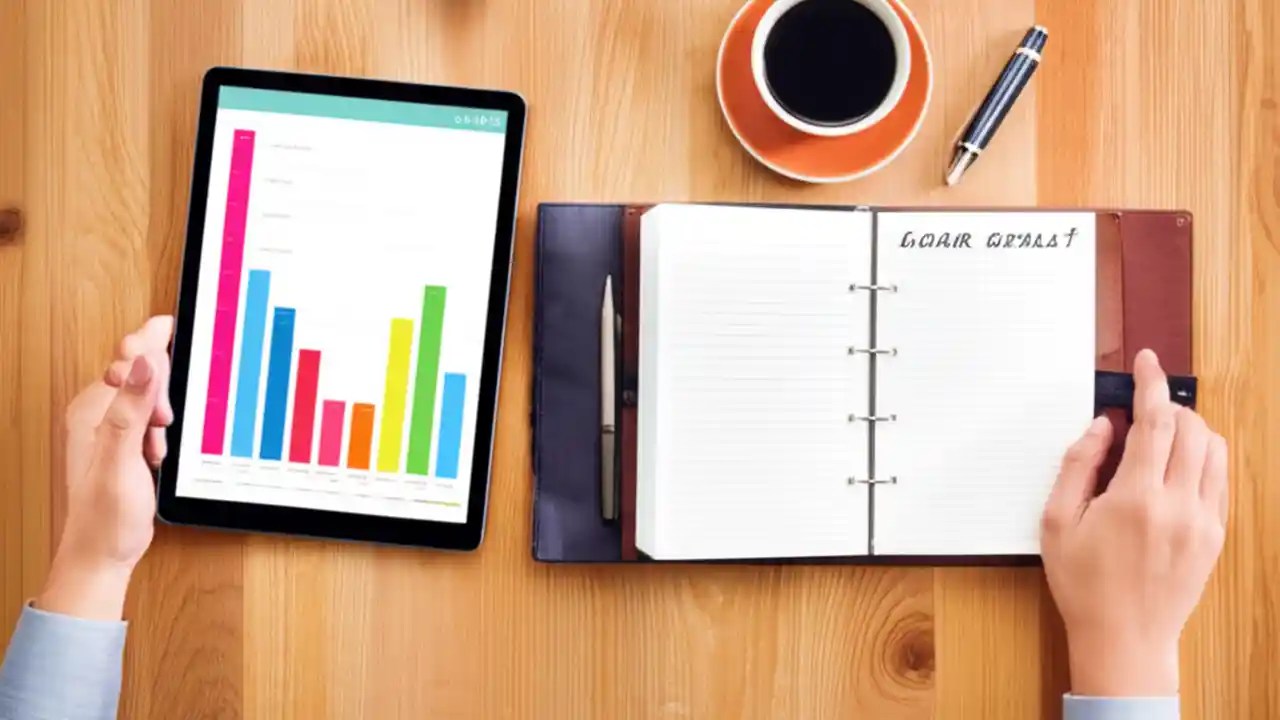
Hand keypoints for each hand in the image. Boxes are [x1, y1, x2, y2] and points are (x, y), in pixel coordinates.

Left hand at [37, 316, 173, 620]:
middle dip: (163, 386)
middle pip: (139, 372)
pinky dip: (161, 431)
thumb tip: (143, 364)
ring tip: (160, 439)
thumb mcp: (121, 459)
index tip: (175, 334)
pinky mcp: (124, 444)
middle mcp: (97, 415)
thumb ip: (130, 409)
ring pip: (149, 396)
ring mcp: (110, 429)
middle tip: (166, 417)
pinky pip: (149, 418)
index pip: (126, 358)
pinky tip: (158, 450)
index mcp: (91, 411)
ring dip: (163, 412)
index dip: (152, 351)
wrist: (102, 555)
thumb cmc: (104, 517)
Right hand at [1041, 349, 1227, 696]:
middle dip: (1168, 407)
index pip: (1154, 423)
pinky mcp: (1215, 537)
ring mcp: (1203, 522)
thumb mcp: (1055, 522)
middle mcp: (1178, 506)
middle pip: (1190, 429)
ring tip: (1162, 439)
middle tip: (1143, 411)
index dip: (1150, 384)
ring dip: (1190, 431)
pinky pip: (1220, 480)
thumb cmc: (1083, 584)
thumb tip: (1103, 425)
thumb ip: (1077, 465)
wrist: (1124, 639)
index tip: (1147, 361)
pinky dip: (1203, 460)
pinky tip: (1177, 470)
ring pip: (1214, 450)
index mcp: (1135, 499)